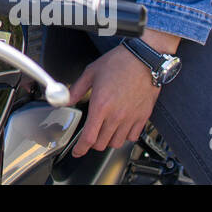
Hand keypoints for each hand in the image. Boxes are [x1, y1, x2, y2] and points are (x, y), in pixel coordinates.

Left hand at [67, 42, 159, 157]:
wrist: (144, 59)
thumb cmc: (119, 62)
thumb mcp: (91, 72)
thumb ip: (77, 89)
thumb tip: (67, 100)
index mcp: (101, 105)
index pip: (89, 137)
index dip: (80, 149)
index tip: (77, 151)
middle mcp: (116, 115)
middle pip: (101, 143)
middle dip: (93, 142)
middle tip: (90, 135)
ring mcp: (131, 118)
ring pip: (117, 143)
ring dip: (108, 140)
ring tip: (105, 130)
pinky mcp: (142, 117)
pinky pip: (133, 137)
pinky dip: (125, 136)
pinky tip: (121, 126)